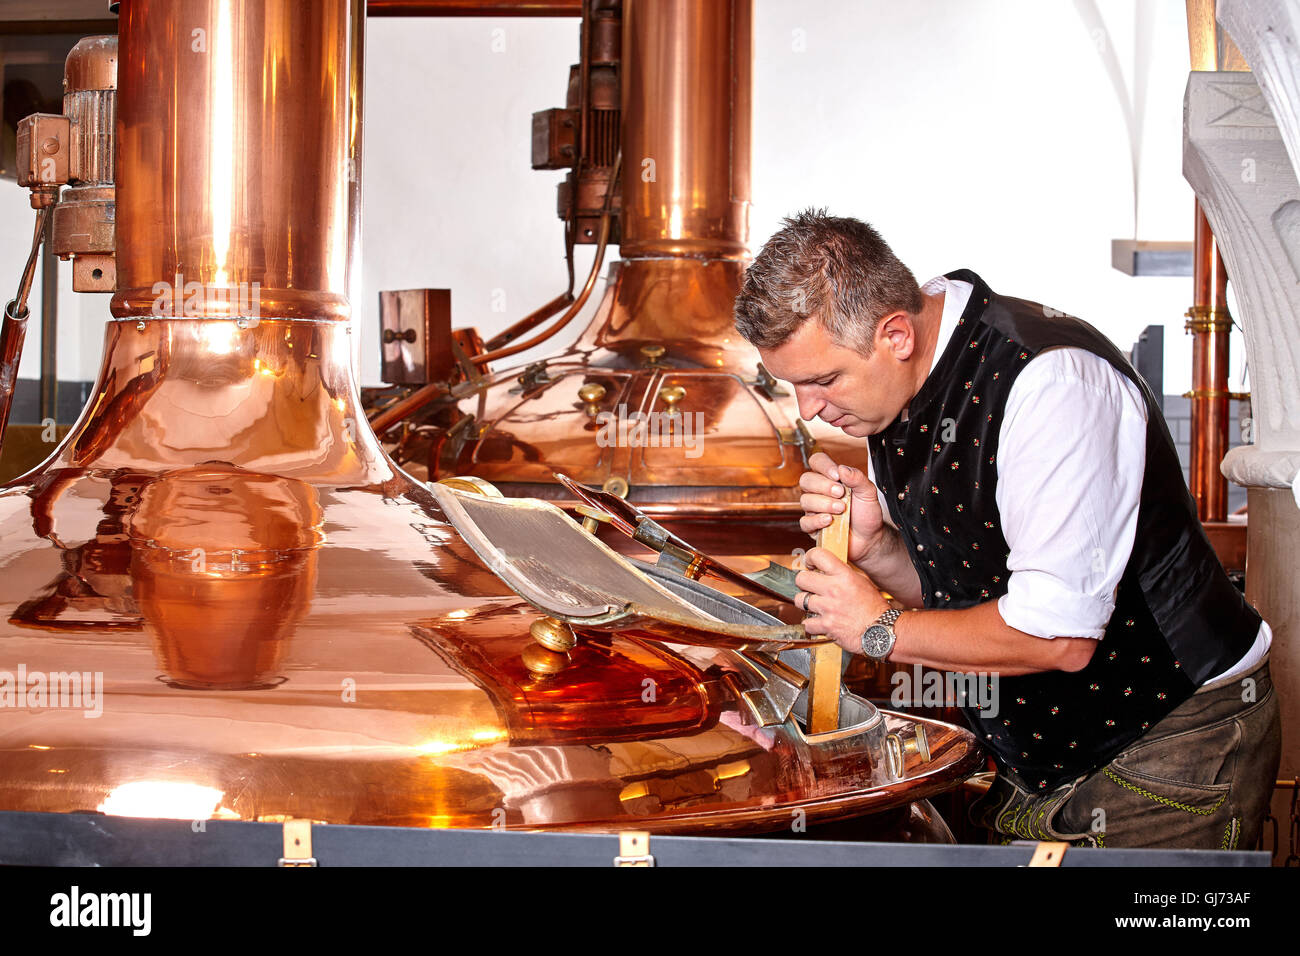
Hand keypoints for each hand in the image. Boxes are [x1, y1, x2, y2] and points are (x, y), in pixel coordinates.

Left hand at [794, 546, 890, 652]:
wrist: (881, 631)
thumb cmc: (874, 608)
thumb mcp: (862, 581)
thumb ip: (843, 574)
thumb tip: (826, 569)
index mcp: (844, 576)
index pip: (818, 556)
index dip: (810, 558)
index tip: (809, 564)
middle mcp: (834, 589)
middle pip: (801, 578)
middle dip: (803, 583)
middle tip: (810, 588)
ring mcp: (828, 608)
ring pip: (799, 600)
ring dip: (806, 604)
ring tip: (816, 606)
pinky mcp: (826, 625)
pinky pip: (806, 623)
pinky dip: (812, 624)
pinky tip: (821, 622)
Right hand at [798, 451, 887, 565]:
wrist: (869, 538)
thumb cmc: (866, 514)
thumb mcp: (869, 493)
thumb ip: (858, 478)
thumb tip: (842, 468)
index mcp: (831, 478)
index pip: (817, 461)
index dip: (823, 466)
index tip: (837, 476)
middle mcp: (819, 492)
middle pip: (806, 479)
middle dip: (823, 486)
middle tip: (841, 493)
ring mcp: (814, 509)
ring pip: (805, 500)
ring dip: (824, 504)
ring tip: (840, 509)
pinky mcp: (812, 526)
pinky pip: (805, 521)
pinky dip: (817, 520)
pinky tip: (830, 521)